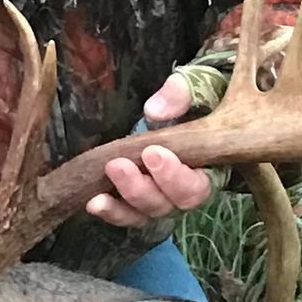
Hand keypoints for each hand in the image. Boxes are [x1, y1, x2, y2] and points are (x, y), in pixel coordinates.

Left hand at [84, 70, 213, 229]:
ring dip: (120, 205)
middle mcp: (185, 191)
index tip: (151, 152)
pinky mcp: (137, 200)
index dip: (174, 176)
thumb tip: (155, 111)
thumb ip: (182, 95)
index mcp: (208, 168)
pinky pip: (125, 214)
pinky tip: (93, 202)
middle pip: (167, 205)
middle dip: (140, 188)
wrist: (189, 108)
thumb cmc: (201, 101)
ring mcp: (160, 198)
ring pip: (143, 214)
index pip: (196, 187)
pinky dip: (110, 211)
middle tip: (118, 165)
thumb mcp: (200, 88)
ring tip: (98, 195)